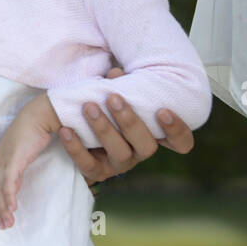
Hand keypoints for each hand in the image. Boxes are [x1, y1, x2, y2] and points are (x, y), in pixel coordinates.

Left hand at [0, 94, 59, 228]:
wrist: (38, 117)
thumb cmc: (32, 134)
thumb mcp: (21, 157)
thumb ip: (15, 172)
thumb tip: (15, 187)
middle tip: (1, 225)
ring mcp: (4, 159)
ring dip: (2, 207)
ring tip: (8, 222)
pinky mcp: (14, 158)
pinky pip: (9, 181)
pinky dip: (8, 196)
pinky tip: (12, 208)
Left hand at [57, 67, 195, 185]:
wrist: (72, 129)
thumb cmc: (100, 108)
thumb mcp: (110, 95)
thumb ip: (117, 85)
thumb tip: (115, 73)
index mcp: (150, 134)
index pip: (180, 143)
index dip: (177, 131)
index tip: (163, 110)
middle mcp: (139, 152)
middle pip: (147, 145)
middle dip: (130, 121)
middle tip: (114, 98)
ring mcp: (118, 165)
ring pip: (119, 153)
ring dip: (104, 128)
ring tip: (88, 107)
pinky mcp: (96, 172)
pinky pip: (88, 164)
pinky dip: (76, 147)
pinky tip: (66, 129)